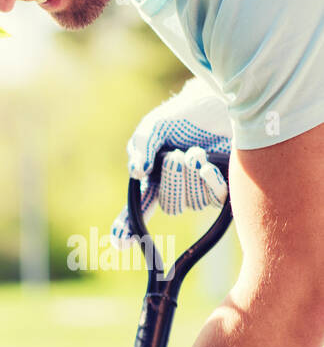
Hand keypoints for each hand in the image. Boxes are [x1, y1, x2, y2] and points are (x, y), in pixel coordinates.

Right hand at [110, 77, 231, 247]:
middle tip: (176, 156)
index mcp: (154, 179)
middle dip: (172, 182)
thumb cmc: (185, 114)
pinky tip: (208, 165)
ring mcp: (200, 190)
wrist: (222, 103)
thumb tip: (136, 173)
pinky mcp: (224, 187)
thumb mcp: (154, 127)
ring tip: (196, 152)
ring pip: (192, 203)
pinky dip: (209, 182)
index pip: (138, 209)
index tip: (121, 243)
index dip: (127, 228)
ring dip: (192, 177)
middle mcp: (176, 189)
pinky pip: (214, 198)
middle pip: (170, 206)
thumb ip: (141, 147)